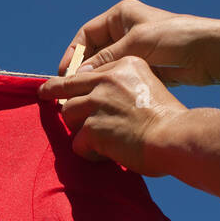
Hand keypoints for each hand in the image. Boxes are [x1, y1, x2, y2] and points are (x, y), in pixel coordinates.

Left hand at [38, 55, 187, 172]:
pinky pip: (77, 143)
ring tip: (100, 141)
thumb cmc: (167, 119)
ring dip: (79, 130)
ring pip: (68, 115)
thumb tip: (94, 99)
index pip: (88, 72)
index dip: (75, 84)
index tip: (62, 86)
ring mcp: (98, 102)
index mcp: (124, 65)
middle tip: (43, 95)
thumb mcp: (147, 86)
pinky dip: (88, 153)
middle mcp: (108, 79)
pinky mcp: (92, 127)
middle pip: (69, 89)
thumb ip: (121, 87)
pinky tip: (106, 155)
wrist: (176, 137)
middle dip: (56, 95)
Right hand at [56, 0, 219, 86]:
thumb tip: (80, 74)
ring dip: (95, 81)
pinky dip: (109, 86)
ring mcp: (135, 49)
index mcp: (121, 15)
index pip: (86, 35)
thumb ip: (106, 58)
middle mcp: (125, 30)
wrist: (209, 52)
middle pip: (93, 52)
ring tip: (83, 99)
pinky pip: (119, 76)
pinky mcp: (144, 66)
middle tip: (70, 91)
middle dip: (82, 70)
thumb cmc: (175, 38)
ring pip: (105, 66)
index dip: (73, 54)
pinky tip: (103, 100)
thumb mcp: (136, 44)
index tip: (64, 75)